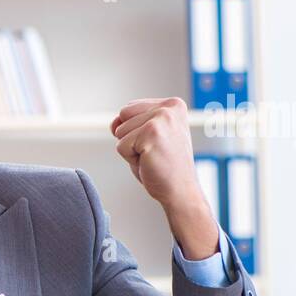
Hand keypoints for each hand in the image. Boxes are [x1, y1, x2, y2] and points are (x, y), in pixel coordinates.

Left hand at [111, 97, 219, 259]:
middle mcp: (169, 107)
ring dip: (131, 149)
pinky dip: (130, 159)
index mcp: (172, 104)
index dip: (134, 130)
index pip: (130, 109)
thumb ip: (130, 123)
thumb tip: (114, 123)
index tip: (156, 144)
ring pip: (120, 131)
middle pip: (123, 115)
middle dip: (130, 137)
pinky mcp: (151, 133)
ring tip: (152, 157)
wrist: (181, 191)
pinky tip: (150, 162)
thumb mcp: (147, 137)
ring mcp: (161, 118)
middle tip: (153, 152)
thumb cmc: (164, 166)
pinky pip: (121, 146)